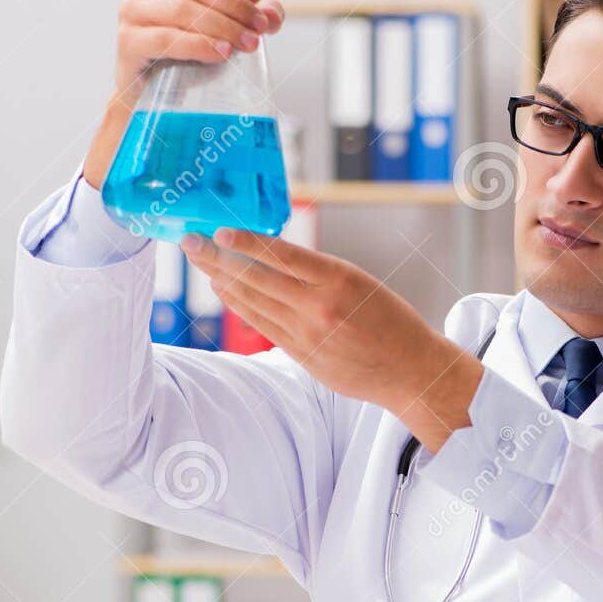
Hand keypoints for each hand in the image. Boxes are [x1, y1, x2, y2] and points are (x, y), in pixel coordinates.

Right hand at [84, 0, 284, 189]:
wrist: (147, 90)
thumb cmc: (183, 50)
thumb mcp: (216, 26)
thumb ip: (247, 15)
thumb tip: (274, 14)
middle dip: (235, 6)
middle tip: (259, 28)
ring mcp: (132, 11)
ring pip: (185, 10)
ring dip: (223, 26)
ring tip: (248, 44)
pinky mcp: (129, 42)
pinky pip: (168, 39)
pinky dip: (200, 45)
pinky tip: (222, 53)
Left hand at [182, 229, 484, 450]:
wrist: (411, 371)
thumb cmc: (391, 321)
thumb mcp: (361, 283)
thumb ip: (319, 274)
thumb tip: (274, 260)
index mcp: (339, 279)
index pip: (282, 255)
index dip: (246, 243)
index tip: (220, 231)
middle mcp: (319, 306)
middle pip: (256, 278)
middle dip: (218, 259)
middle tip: (190, 243)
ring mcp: (308, 334)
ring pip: (254, 303)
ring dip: (224, 282)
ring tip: (202, 264)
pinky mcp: (303, 355)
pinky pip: (263, 325)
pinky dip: (241, 307)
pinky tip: (226, 292)